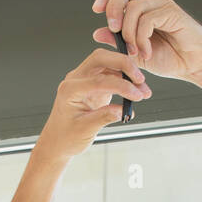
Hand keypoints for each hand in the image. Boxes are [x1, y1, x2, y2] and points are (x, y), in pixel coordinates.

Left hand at [35, 48, 151, 164]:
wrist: (58, 142)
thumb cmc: (66, 137)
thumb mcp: (85, 130)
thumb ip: (104, 117)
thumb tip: (123, 110)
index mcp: (70, 89)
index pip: (98, 80)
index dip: (120, 86)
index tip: (136, 95)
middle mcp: (75, 80)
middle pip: (101, 59)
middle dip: (124, 65)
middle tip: (141, 80)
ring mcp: (84, 80)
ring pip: (108, 64)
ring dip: (127, 74)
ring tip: (143, 91)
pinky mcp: (93, 84)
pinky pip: (110, 75)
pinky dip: (124, 82)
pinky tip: (135, 92)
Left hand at [92, 0, 201, 82]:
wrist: (195, 66)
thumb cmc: (172, 59)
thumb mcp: (137, 53)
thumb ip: (118, 43)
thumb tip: (97, 32)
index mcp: (143, 9)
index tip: (96, 10)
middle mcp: (152, 3)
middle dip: (112, 7)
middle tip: (113, 28)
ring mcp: (162, 6)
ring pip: (133, 7)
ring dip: (128, 32)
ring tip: (135, 51)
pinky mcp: (172, 13)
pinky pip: (147, 20)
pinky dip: (142, 38)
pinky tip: (147, 51)